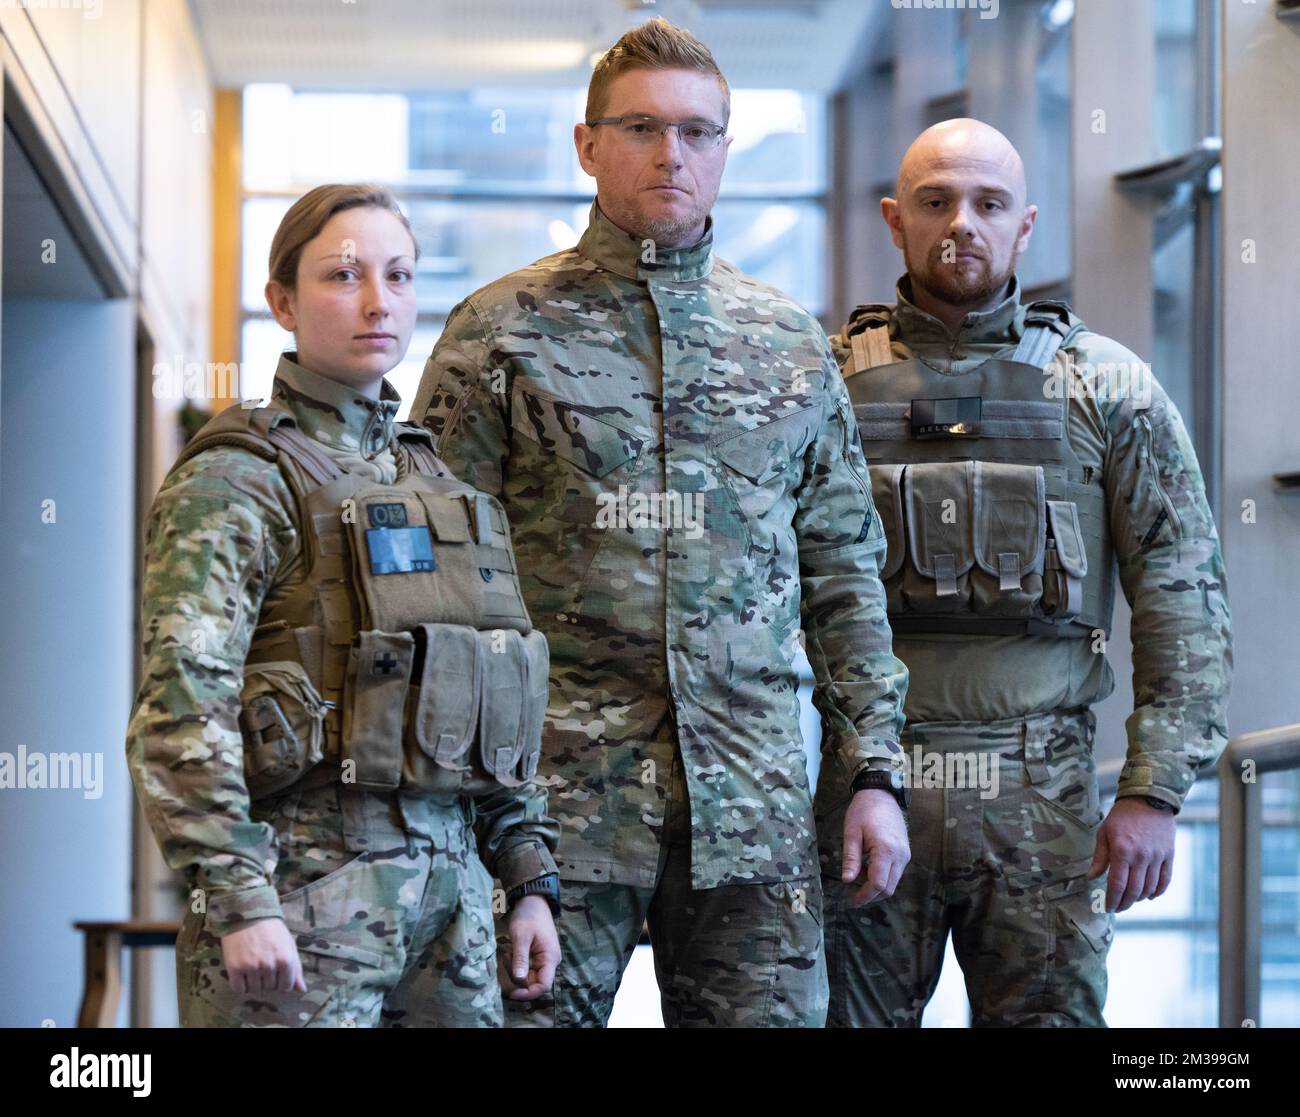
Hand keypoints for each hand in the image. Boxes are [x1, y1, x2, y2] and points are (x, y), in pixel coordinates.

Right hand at [220, 918, 305, 993]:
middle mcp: (269, 965)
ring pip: (255, 989)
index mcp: (285, 959)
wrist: (248, 913)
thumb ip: (296, 968)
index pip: (286, 986)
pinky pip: (239, 988)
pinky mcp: (235, 968)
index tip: (277, 972)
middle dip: (268, 979)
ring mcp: (251, 967)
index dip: (282, 981)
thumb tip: (302, 990)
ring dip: (255, 982)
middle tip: (263, 962)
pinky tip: (242, 972)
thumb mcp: (289, 945)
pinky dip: (241, 984)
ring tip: (253, 964)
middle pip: (270, 988)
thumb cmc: (272, 929)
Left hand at [502, 895, 558, 1000]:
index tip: (512, 993)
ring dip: (517, 971)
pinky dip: (518, 965)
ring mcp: (546, 958)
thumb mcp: (521, 936)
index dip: (528, 993)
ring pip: (531, 976)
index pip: (543, 986)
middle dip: (519, 979)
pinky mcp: (540, 955)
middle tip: (506, 961)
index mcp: (550, 958)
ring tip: (508, 953)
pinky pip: (530, 968)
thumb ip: (520, 959)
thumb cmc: (528, 915)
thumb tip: (518, 980)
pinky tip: (511, 953)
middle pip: (536, 982)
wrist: (533, 899)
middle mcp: (551, 961)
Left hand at [841, 788, 909, 906]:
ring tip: (858, 880)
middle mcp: (900, 855)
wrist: (882, 794)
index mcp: (886, 850)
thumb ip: (851, 858)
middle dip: (871, 896)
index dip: (864, 896)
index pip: (878, 884)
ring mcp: (905, 855)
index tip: (852, 901)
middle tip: (853, 897)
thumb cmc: (864, 810)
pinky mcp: (905, 853)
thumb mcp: (851, 832)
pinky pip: (895, 873)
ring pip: (893, 883)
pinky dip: (882, 877)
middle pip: (888, 888)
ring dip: (876, 887)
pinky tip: (867, 870)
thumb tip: (847, 881)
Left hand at [1088, 797, 1175, 911]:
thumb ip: (1100, 857)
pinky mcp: (1169, 855)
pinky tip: (1149, 895)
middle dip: (1124, 903)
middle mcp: (1141, 857)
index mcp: (1122, 851)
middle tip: (1118, 907)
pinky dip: (1157, 891)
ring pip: (1149, 888)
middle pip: (1134, 890)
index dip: (1112, 900)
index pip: (1117, 884)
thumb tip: (1092, 877)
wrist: (1148, 800)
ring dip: (1139, 898)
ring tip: (1130, 900)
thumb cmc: (1122, 816)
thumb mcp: (1104, 833)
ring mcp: (1157, 857)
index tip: (1108, 907)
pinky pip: (1165, 880)